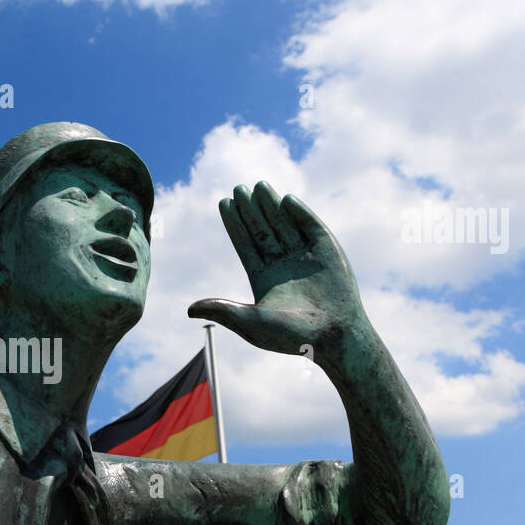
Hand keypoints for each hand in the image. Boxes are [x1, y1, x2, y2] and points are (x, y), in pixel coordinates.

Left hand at [188, 183, 365, 360]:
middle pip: (263, 230)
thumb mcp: (252, 323)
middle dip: (250, 210)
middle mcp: (283, 265)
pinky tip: (286, 200)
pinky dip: (300, 213)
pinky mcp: (328, 251)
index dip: (235, 224)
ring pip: (285, 224)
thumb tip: (189, 309)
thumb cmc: (293, 338)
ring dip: (272, 206)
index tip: (224, 203)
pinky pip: (311, 227)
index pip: (246, 244)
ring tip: (258, 186)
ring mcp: (306, 256)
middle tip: (238, 188)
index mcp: (264, 279)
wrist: (336, 338)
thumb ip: (224, 311)